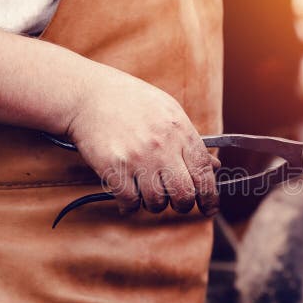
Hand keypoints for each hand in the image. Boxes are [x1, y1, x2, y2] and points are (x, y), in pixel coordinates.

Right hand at [66, 64, 219, 216]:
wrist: (88, 94)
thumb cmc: (130, 101)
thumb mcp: (169, 111)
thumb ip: (191, 140)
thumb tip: (214, 166)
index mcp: (180, 130)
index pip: (204, 172)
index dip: (210, 196)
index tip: (209, 207)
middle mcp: (162, 146)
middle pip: (184, 194)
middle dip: (182, 205)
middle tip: (176, 202)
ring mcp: (137, 158)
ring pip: (157, 202)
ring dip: (154, 204)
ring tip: (148, 193)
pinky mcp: (113, 167)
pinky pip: (129, 201)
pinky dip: (130, 205)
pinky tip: (129, 196)